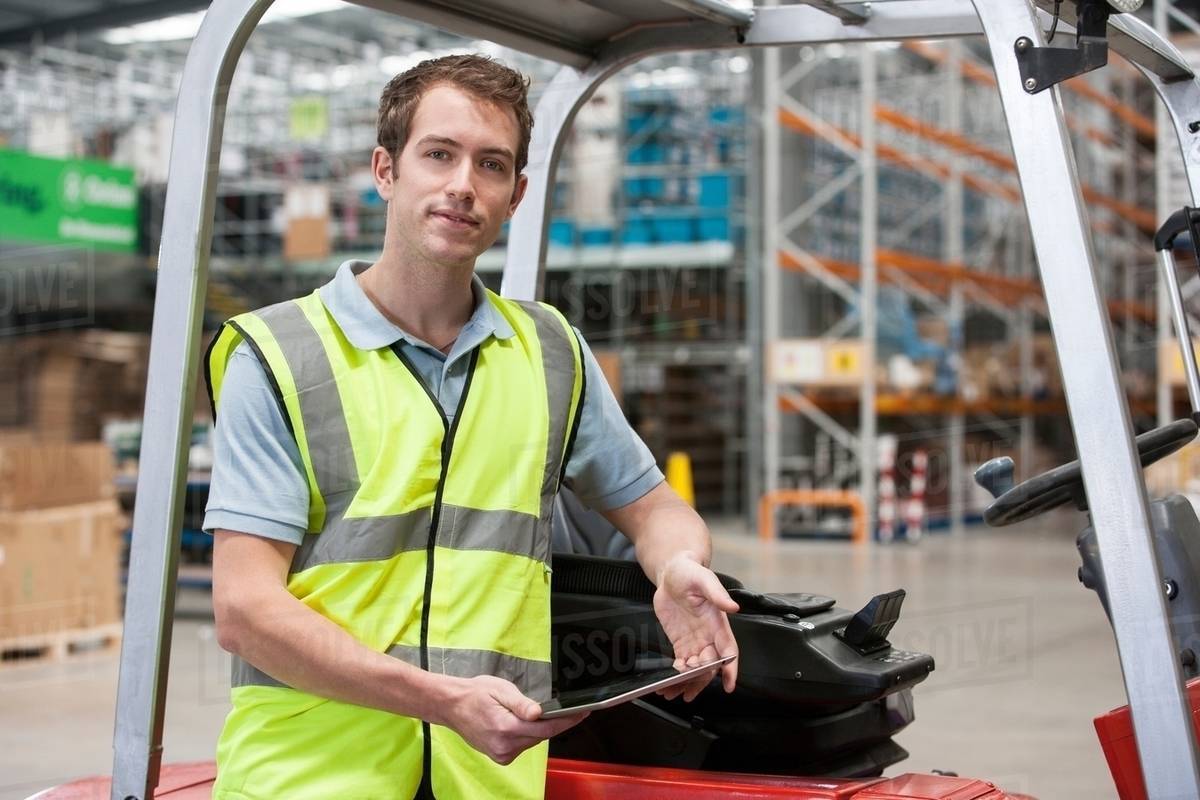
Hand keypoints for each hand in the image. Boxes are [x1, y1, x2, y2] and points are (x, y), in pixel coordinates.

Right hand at [442, 675, 588, 764]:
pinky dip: (527, 734)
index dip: (568, 721)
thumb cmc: (475, 694)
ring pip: (533, 741)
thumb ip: (521, 703)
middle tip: (564, 708)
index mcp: (506, 728)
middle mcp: (504, 746)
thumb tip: (539, 713)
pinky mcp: (500, 756)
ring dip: (538, 728)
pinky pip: (523, 744)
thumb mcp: (500, 690)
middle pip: (542, 735)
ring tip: (533, 712)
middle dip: (554, 722)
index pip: (546, 728)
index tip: (584, 713)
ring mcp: (501, 754)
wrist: (452, 706)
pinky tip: (521, 722)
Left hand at [652, 553, 738, 700]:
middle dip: (700, 681)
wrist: (671, 572)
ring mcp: (695, 640)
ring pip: (695, 669)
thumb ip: (717, 594)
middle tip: (687, 692)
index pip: (729, 651)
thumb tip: (733, 607)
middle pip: (710, 665)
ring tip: (672, 694)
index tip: (729, 685)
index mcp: (718, 623)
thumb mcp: (704, 580)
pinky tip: (668, 682)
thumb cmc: (690, 572)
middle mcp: (709, 635)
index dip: (731, 668)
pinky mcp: (681, 642)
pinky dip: (676, 675)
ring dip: (686, 683)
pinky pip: (681, 663)